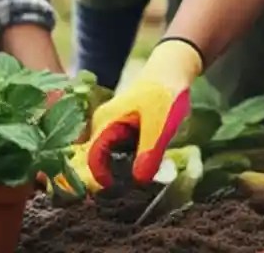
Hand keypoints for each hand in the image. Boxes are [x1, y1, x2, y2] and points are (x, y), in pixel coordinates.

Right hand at [80, 39, 200, 191]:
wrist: (172, 70)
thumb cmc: (164, 95)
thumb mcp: (160, 126)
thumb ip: (149, 153)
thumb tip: (138, 181)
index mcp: (105, 122)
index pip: (92, 158)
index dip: (101, 178)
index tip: (117, 193)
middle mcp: (102, 124)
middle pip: (97, 158)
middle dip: (109, 177)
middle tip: (128, 192)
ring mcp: (111, 124)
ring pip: (109, 155)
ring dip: (119, 169)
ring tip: (136, 180)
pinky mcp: (121, 126)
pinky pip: (118, 149)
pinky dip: (127, 160)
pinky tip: (142, 164)